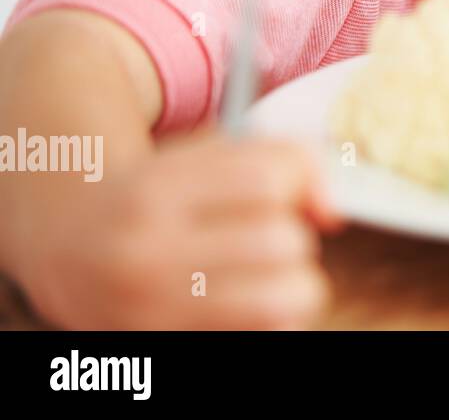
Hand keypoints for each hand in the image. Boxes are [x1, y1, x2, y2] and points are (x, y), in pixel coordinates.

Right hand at [19, 131, 342, 328]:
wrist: (65, 249)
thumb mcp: (195, 155)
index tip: (287, 192)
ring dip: (296, 284)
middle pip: (282, 242)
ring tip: (270, 274)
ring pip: (285, 299)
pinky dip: (277, 319)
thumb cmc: (151, 194)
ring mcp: (154, 311)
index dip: (299, 182)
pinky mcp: (167, 343)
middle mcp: (147, 253)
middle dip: (294, 237)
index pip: (268, 179)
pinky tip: (251, 303)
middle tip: (272, 238)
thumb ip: (274, 158)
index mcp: (154, 191)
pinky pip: (268, 334)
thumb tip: (333, 212)